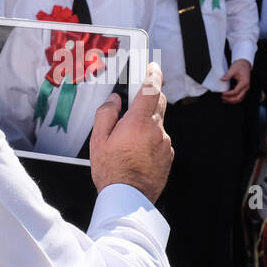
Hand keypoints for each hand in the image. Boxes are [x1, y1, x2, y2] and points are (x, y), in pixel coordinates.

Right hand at [89, 62, 172, 203]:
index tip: (151, 67)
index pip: (151, 88)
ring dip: (147, 124)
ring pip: (158, 123)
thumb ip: (106, 114)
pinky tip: (137, 153)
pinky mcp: (168, 157)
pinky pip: (160, 140)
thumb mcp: (98, 140)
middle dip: (149, 96)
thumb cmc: (112, 172)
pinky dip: (151, 140)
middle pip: (158, 102)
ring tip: (128, 140)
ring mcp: (165, 144)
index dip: (152, 73)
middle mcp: (156, 130)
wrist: (128, 199)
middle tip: (134, 101)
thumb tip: (114, 101)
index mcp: (139, 122)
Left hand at [220, 58, 251, 102]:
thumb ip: (227, 75)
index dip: (228, 94)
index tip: (223, 94)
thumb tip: (222, 79)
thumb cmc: (240, 66)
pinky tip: (229, 99)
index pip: (236, 91)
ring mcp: (246, 88)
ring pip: (240, 99)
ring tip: (225, 100)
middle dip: (230, 99)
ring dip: (232, 101)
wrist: (244, 64)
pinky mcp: (244, 89)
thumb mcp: (233, 69)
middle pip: (238, 97)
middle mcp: (246, 87)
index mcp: (244, 82)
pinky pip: (240, 96)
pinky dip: (234, 99)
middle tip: (223, 98)